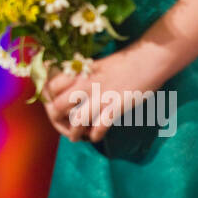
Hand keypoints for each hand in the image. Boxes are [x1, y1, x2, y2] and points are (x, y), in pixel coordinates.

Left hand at [42, 46, 167, 143]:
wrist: (148, 59)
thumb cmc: (122, 62)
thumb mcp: (94, 66)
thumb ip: (79, 77)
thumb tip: (67, 91)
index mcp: (79, 72)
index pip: (50, 88)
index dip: (49, 100)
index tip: (54, 107)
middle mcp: (85, 84)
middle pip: (57, 107)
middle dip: (57, 120)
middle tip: (63, 125)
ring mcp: (100, 96)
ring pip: (76, 121)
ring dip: (74, 133)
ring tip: (76, 137)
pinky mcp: (116, 106)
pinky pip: (99, 127)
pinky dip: (95, 135)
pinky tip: (95, 136)